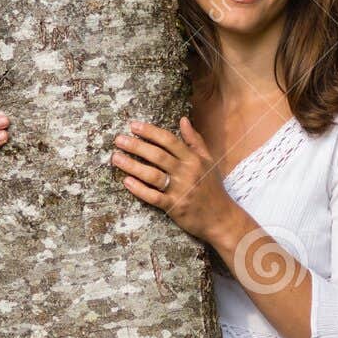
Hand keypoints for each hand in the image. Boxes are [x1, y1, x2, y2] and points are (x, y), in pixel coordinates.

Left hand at [112, 116, 238, 243]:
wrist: (221, 218)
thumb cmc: (212, 188)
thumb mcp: (208, 161)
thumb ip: (195, 140)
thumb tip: (183, 120)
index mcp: (194, 159)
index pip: (169, 140)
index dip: (150, 132)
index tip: (133, 126)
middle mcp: (187, 172)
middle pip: (158, 155)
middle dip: (136, 146)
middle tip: (118, 140)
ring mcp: (180, 190)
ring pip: (152, 175)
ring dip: (132, 166)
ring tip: (116, 158)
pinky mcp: (175, 207)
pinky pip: (153, 197)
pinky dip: (139, 189)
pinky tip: (126, 182)